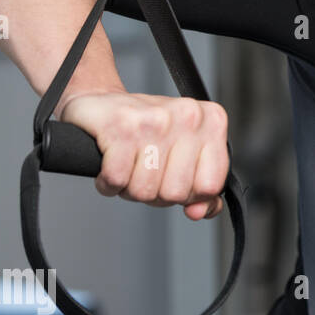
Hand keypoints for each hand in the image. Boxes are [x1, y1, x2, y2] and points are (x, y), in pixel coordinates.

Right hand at [57, 91, 229, 219]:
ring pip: (145, 190)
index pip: (210, 186)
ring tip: (129, 168)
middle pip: (176, 193)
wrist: (102, 103)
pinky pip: (117, 180)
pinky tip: (110, 168)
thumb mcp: (185, 154)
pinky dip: (108, 184)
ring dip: (129, 189)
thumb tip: (202, 212)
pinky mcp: (122, 127)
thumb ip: (201, 188)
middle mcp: (189, 116)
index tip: (174, 181)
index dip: (188, 195)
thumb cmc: (148, 130)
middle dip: (155, 194)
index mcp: (212, 121)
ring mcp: (156, 120)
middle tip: (146, 173)